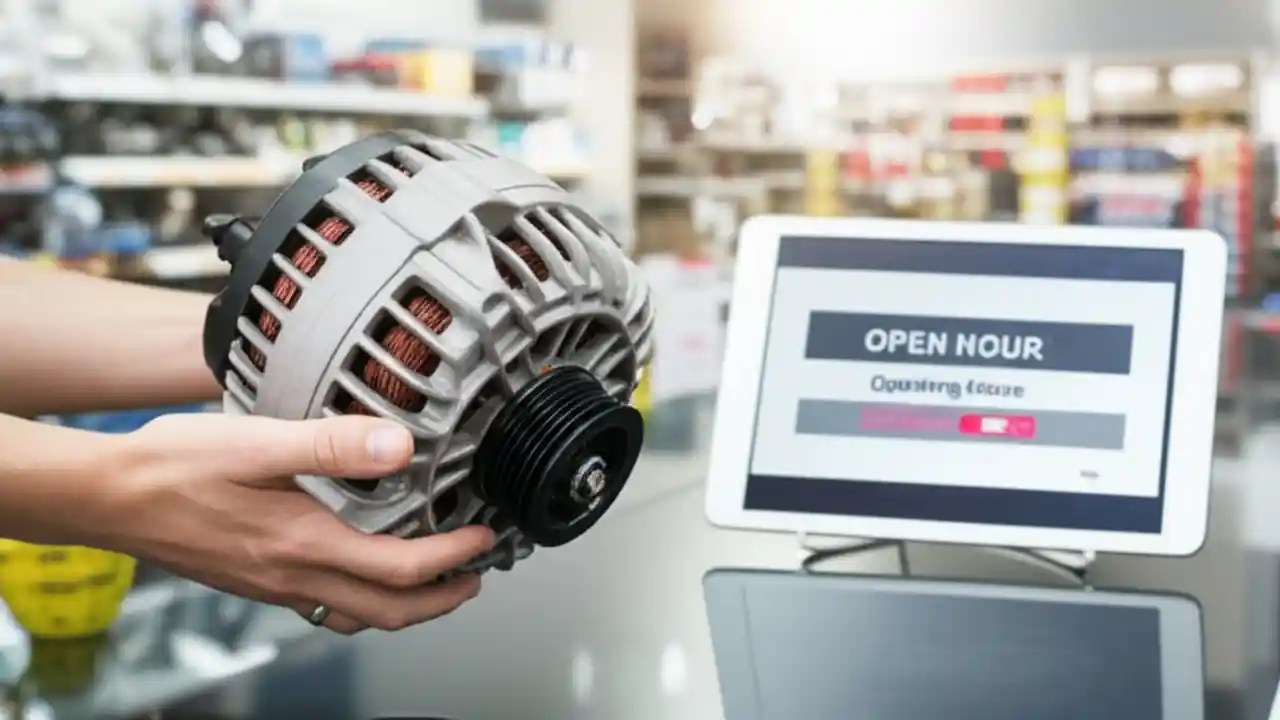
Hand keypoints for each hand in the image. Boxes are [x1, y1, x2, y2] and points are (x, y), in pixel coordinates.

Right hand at [100, 413, 495, 634]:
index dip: (453, 559)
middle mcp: (293, 574)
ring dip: (406, 605)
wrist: (108, 495)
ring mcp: (274, 584)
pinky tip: (362, 572)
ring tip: (434, 581)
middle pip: (389, 611)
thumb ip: (331, 445)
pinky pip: (325, 605)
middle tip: (476, 576)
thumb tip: (399, 446)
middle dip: (443, 600)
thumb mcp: (257, 442)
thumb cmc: (174, 466)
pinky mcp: (256, 581)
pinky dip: (362, 598)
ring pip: (358, 615)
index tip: (483, 540)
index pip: (401, 568)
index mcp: (304, 542)